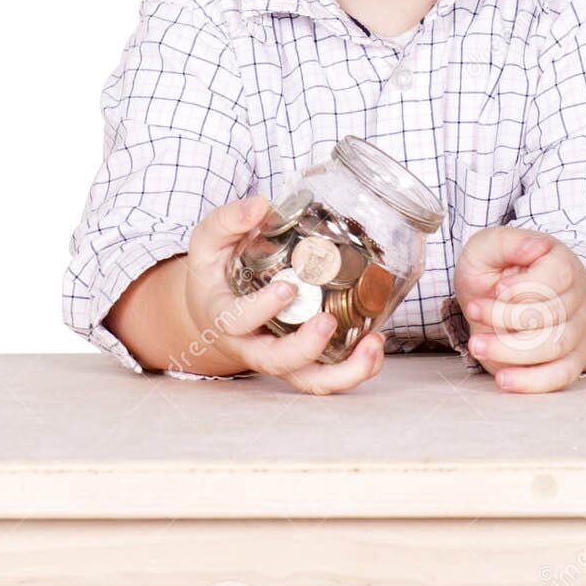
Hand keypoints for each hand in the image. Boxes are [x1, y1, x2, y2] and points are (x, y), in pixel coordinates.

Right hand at [180, 193, 386, 393]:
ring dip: (343, 373)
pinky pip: (329, 375)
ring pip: (309, 381)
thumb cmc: (216, 272)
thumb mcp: (209, 241)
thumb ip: (229, 220)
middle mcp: (252, 345)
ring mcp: (281, 356)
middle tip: (327, 322)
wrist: (214, 307)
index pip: (237, 321)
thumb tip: (260, 205)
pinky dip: (356, 367)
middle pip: (277, 362)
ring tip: (372, 345)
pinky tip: (375, 344)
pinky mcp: (305, 360)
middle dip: (305, 347)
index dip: (261, 310)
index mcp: (224, 316)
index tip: (287, 288)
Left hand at [453, 225, 585, 392]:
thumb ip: (510, 243)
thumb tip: (536, 247)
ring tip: (477, 345)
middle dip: (507, 317)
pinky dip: (532, 382)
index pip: (558, 276)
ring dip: (511, 350)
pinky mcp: (570, 360)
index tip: (498, 288)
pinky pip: (560, 377)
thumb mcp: (492, 246)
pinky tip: (503, 380)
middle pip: (552, 314)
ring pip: (554, 347)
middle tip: (474, 311)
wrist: (500, 299)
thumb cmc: (497, 270)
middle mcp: (578, 298)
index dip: (526, 287)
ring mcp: (577, 331)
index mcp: (564, 264)